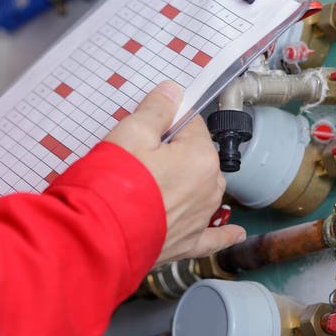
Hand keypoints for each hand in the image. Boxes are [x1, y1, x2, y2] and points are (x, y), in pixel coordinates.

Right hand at [105, 81, 244, 262]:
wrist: (100, 233)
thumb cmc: (115, 182)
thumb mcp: (132, 131)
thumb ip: (157, 109)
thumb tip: (173, 92)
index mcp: (201, 157)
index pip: (192, 124)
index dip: (168, 121)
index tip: (149, 125)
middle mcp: (209, 189)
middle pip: (198, 156)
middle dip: (176, 151)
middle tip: (142, 154)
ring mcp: (200, 219)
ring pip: (203, 189)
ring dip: (188, 183)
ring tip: (158, 181)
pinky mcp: (187, 243)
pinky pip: (212, 235)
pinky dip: (223, 233)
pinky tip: (235, 232)